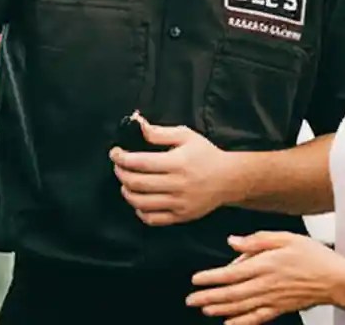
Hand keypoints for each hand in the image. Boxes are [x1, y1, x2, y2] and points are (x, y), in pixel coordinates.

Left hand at [108, 114, 253, 225]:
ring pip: (141, 203)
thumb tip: (138, 125)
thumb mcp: (185, 136)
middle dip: (120, 173)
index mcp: (177, 163)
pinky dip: (140, 210)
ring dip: (127, 191)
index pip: (139, 162)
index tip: (115, 153)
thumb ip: (159, 132)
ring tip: (126, 182)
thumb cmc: (206, 154)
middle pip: (137, 183)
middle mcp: (177, 185)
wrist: (229, 179)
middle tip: (118, 166)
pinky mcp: (181, 216)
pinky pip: (153, 219)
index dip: (121, 158)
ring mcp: (179, 203)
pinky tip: (139, 200)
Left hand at [187, 231, 344, 323]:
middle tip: (191, 300)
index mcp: (265, 265)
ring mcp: (273, 299)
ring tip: (204, 310)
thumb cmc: (314, 256)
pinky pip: (257, 318)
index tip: (196, 279)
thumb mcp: (285, 238)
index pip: (231, 273)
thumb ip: (257, 241)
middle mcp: (266, 284)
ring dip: (220, 309)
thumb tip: (233, 242)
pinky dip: (242, 323)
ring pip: (241, 307)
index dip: (211, 278)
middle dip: (208, 297)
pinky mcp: (280, 309)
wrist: (337, 279)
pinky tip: (229, 324)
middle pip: (231, 293)